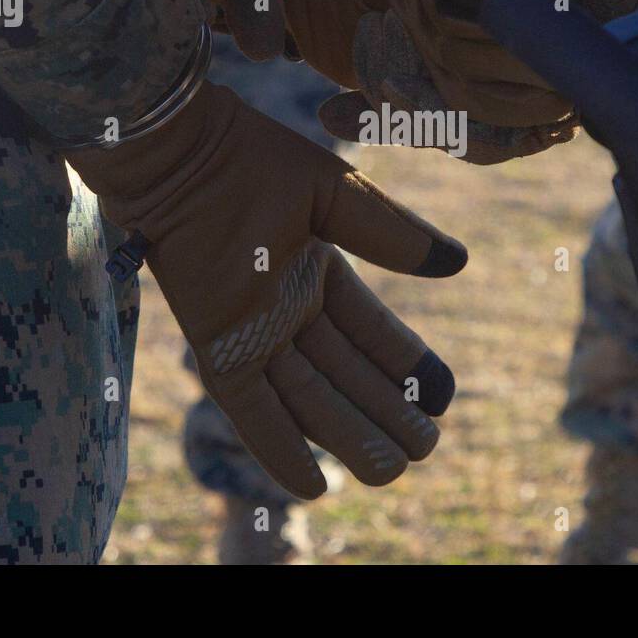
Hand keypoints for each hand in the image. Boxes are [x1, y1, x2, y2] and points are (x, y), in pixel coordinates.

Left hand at [67, 83, 460, 497]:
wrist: (180, 152)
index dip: (406, 365)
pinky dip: (278, 446)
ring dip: (346, 436)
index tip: (442, 398)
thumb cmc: (250, 158)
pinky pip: (252, 408)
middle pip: (345, 374)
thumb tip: (457, 263)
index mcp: (318, 272)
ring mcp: (252, 332)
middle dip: (384, 412)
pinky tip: (312, 484)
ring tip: (392, 471)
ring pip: (307, 398)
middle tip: (425, 448)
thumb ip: (389, 233)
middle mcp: (288, 311)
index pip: (371, 332)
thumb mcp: (336, 195)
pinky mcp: (217, 347)